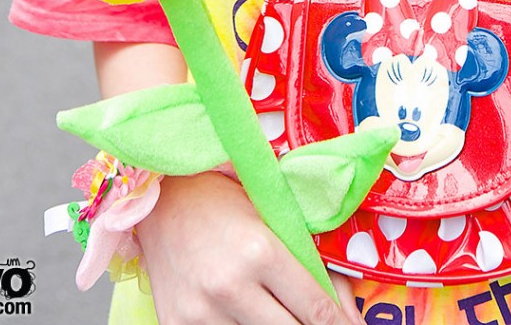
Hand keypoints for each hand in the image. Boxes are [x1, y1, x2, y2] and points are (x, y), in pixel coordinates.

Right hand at [136, 171, 361, 324]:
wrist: (162, 198)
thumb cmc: (224, 200)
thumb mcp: (274, 218)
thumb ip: (311, 260)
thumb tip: (348, 312)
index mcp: (261, 251)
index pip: (316, 309)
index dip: (338, 323)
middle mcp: (230, 285)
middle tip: (312, 318)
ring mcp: (200, 312)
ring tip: (272, 308)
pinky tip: (245, 315)